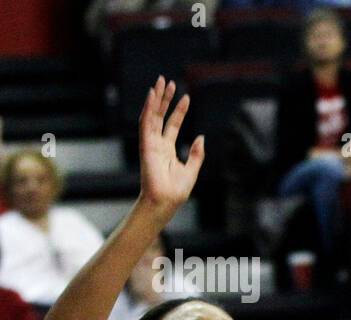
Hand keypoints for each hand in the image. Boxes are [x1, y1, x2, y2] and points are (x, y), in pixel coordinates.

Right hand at [138, 76, 203, 215]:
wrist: (166, 201)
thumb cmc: (177, 190)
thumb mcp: (192, 170)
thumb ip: (197, 154)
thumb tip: (201, 137)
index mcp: (167, 149)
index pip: (173, 124)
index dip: (179, 111)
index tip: (186, 97)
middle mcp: (157, 143)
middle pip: (160, 116)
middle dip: (165, 99)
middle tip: (169, 82)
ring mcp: (150, 143)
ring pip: (152, 115)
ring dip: (156, 99)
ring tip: (161, 82)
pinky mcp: (146, 145)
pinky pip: (146, 123)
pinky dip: (148, 108)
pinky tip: (152, 95)